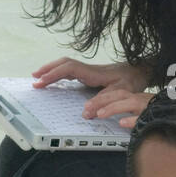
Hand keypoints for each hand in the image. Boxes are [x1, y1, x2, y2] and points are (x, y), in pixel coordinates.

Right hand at [32, 57, 151, 106]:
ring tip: (38, 77)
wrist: (141, 70)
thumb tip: (86, 112)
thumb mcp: (121, 92)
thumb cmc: (132, 81)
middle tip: (34, 78)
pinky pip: (70, 70)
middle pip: (64, 64)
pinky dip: (59, 73)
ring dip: (51, 70)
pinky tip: (54, 79)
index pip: (69, 69)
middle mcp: (89, 69)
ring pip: (66, 66)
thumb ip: (105, 101)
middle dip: (48, 70)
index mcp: (93, 72)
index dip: (54, 74)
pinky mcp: (90, 73)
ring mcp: (88, 70)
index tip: (41, 81)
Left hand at [81, 88, 153, 128]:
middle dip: (101, 101)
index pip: (116, 94)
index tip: (88, 106)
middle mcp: (141, 99)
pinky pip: (143, 116)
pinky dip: (133, 119)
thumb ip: (131, 113)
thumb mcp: (143, 111)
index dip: (101, 99)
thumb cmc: (162, 111)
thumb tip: (117, 121)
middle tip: (88, 109)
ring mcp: (148, 105)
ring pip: (129, 103)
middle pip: (119, 96)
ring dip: (113, 108)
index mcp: (136, 98)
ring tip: (101, 114)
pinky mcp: (156, 113)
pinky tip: (123, 123)